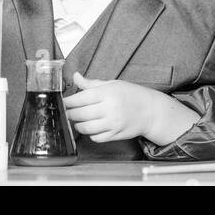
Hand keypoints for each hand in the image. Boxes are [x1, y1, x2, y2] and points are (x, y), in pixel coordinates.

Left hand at [64, 73, 199, 145]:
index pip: (80, 99)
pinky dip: (90, 134)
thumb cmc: (131, 94)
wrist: (151, 110)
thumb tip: (75, 76)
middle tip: (68, 112)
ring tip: (78, 120)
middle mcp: (109, 109)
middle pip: (80, 114)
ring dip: (78, 125)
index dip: (68, 102)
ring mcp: (113, 123)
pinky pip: (96, 138)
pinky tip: (91, 128)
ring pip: (85, 128)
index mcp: (107, 93)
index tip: (63, 102)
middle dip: (70, 114)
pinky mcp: (116, 135)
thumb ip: (91, 83)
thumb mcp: (112, 84)